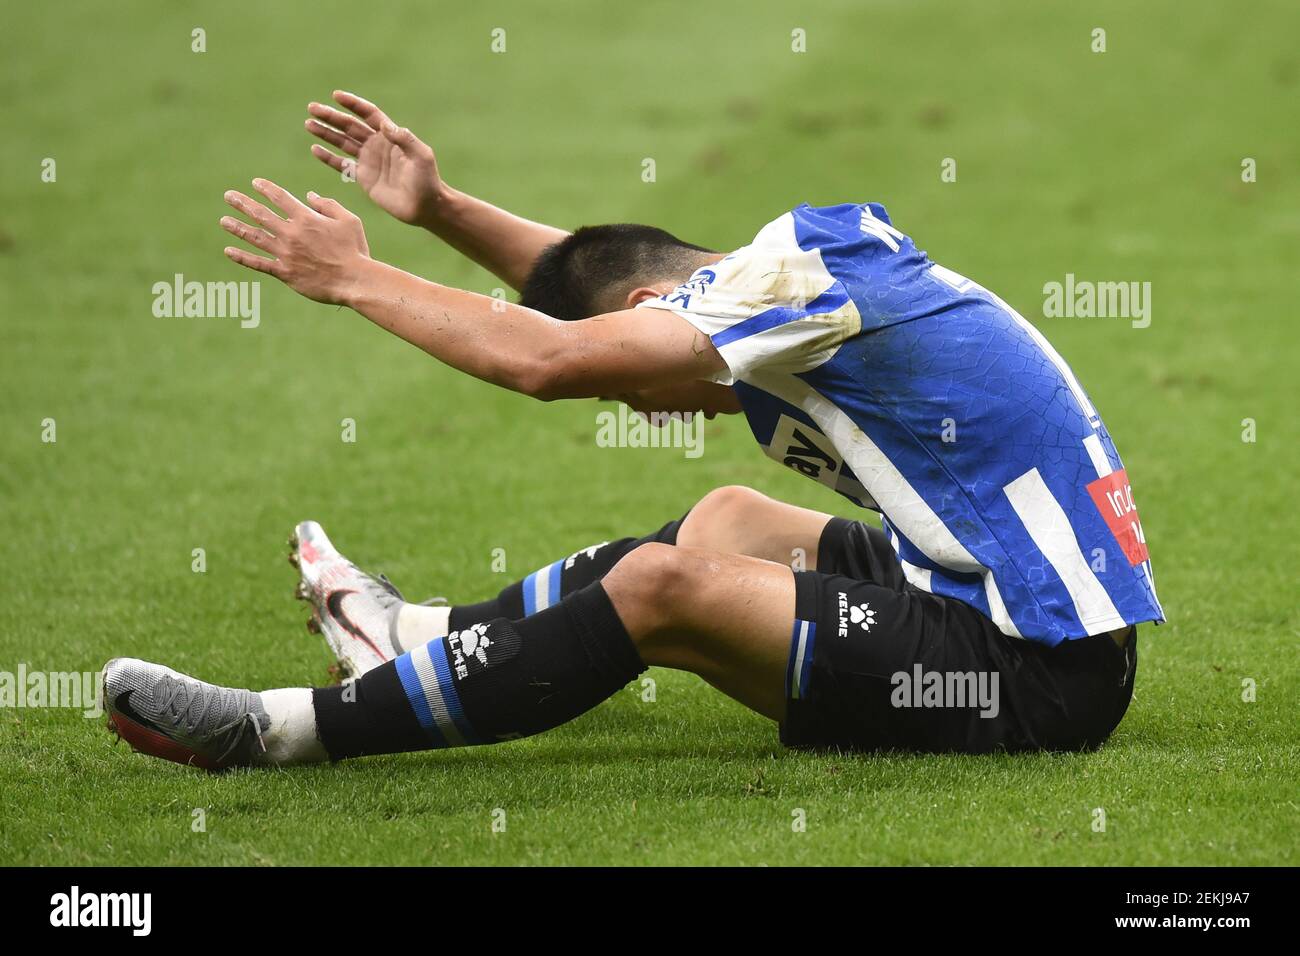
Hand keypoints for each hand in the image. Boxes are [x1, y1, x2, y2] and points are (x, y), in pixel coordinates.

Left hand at [220, 179, 369, 304]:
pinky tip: (228, 251)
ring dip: (238, 227)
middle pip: (261, 214)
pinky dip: (242, 257)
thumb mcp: (349, 221)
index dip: (266, 189)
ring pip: (255, 237)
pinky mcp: (284, 272)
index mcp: (306, 218)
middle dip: (243, 203)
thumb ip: (329, 205)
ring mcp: (285, 253)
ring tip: (224, 221)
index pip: (280, 198)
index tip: (255, 183)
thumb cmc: (355, 250)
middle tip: (229, 196)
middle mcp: (291, 233)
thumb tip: (310, 196)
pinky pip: (259, 263)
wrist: (354, 280)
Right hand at [305, 91, 443, 226]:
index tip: (336, 95)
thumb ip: (404, 139)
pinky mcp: (364, 178)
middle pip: (350, 126)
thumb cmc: (427, 179)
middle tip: (312, 108)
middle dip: (331, 117)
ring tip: (309, 124)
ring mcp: (369, 161)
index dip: (353, 104)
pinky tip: (315, 150)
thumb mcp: (421, 156)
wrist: (425, 206)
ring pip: (342, 142)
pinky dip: (328, 158)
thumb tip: (385, 125)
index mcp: (390, 136)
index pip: (368, 114)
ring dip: (326, 133)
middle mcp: (377, 145)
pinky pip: (342, 165)